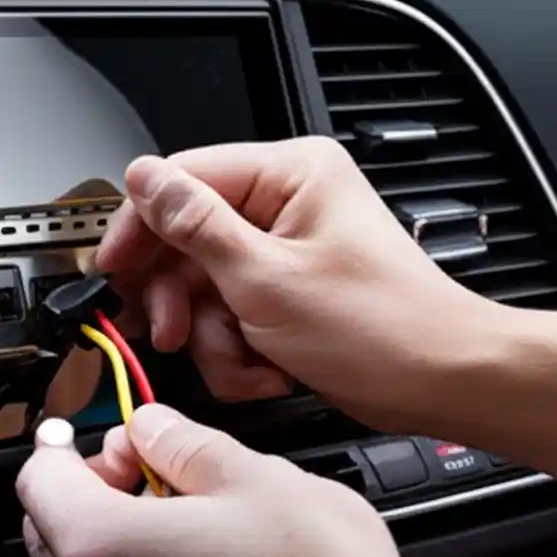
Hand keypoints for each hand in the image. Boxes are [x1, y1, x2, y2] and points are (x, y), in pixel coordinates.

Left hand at [15, 404, 458, 556]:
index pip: (37, 476)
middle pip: (49, 522)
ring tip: (190, 503)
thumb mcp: (250, 474)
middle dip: (91, 480)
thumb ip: (181, 441)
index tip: (116, 430)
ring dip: (114, 521)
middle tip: (157, 461)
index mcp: (105, 545)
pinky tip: (201, 546)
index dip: (71, 440)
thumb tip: (150, 425)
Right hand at [97, 137, 497, 429]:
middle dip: (183, 297)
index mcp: (289, 173)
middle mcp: (287, 201)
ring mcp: (286, 249)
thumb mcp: (267, 279)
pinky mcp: (288, 291)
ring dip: (212, 335)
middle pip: (187, 238)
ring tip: (241, 359)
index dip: (140, 228)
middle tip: (175, 331)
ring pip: (204, 285)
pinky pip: (231, 312)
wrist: (441, 383)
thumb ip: (195, 226)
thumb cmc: (383, 329)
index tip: (116, 271)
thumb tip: (143, 179)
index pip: (181, 178)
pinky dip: (237, 350)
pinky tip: (264, 368)